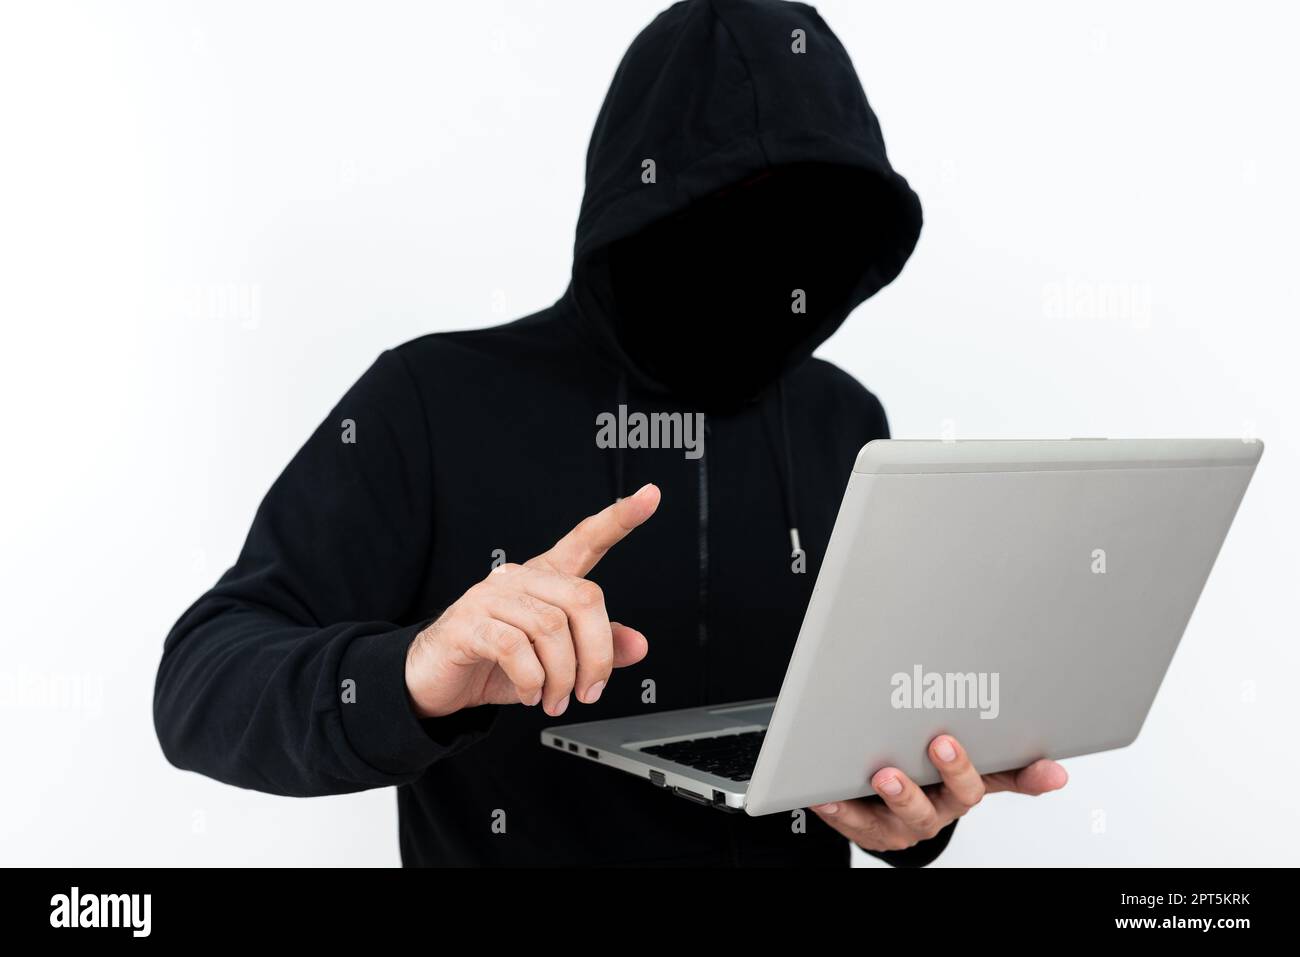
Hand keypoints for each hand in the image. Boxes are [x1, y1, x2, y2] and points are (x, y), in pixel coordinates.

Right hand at [405, 483, 660, 718]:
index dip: (620, 517)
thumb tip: (639, 645)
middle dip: (596, 654)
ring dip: (562, 676)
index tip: (650, 495)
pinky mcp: (468, 623)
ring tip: (555, 698)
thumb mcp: (556, 661)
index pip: (586, 538)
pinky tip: (531, 693)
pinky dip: (532, 679)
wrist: (438, 682)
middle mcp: (520, 578)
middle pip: (583, 598)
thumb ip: (597, 649)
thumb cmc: (496, 663)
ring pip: (551, 628)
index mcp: (546, 578)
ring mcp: (491, 597)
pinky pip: (515, 647)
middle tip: (589, 690)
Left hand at [811, 735, 1067, 852]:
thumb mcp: (972, 772)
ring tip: (884, 773)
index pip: (978, 786)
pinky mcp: (862, 827)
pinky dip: (838, 806)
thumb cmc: (931, 782)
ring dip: (895, 794)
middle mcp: (931, 812)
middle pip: (941, 800)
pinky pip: (851, 821)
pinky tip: (827, 792)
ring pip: (898, 814)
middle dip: (943, 774)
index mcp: (957, 795)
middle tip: (939, 744)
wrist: (886, 811)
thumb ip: (1011, 769)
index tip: (967, 742)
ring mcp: (896, 823)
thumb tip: (1059, 772)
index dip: (976, 770)